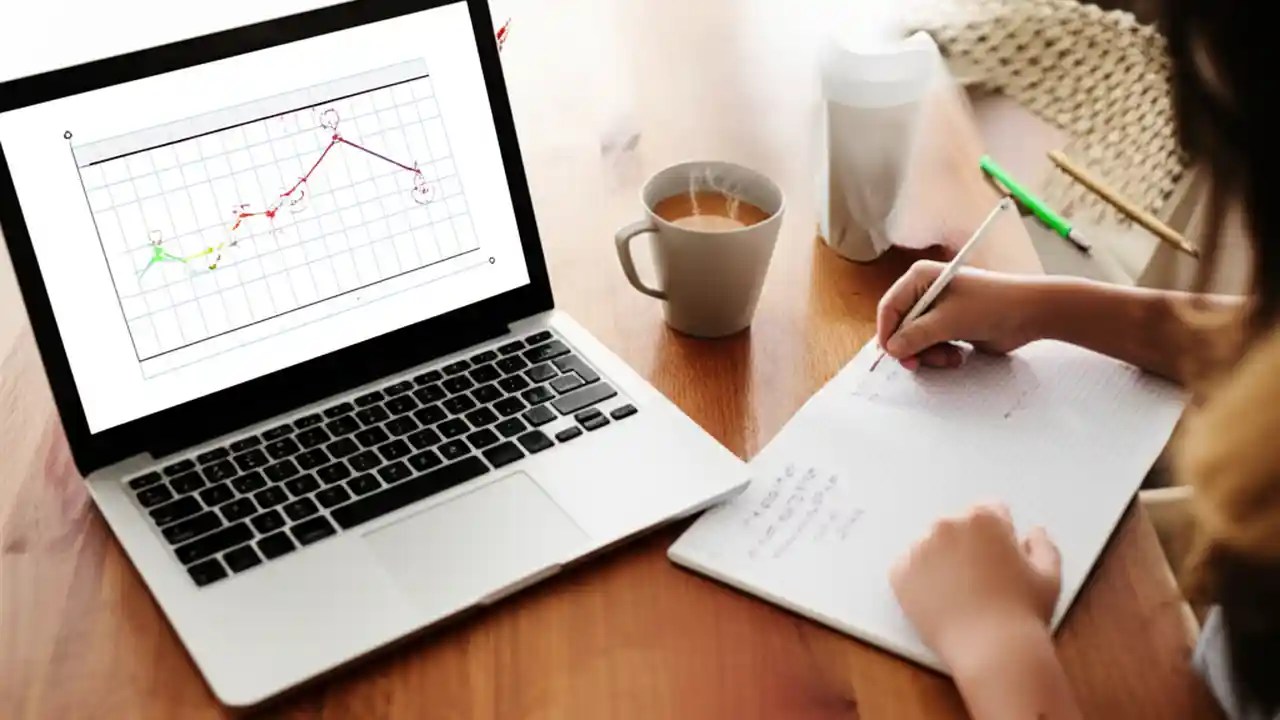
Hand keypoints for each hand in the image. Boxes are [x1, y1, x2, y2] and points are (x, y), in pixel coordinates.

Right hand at [876, 261, 1045, 369]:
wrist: (1030, 314)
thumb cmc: (990, 307)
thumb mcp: (948, 321)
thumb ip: (916, 335)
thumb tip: (891, 349)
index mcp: (920, 278)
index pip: (890, 307)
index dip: (888, 333)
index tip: (895, 355)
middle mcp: (925, 292)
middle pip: (900, 327)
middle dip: (911, 347)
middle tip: (919, 363)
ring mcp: (938, 310)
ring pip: (915, 340)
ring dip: (929, 354)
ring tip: (950, 357)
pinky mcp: (950, 326)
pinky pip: (931, 346)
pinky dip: (941, 355)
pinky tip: (958, 356)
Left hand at [890, 503, 1061, 670]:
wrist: (992, 651)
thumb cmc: (1023, 614)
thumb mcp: (1049, 577)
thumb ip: (1043, 547)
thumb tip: (1034, 533)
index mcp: (983, 518)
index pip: (988, 512)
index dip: (999, 536)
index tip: (999, 558)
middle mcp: (947, 525)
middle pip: (956, 527)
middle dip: (967, 546)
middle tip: (979, 580)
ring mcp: (919, 548)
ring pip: (930, 547)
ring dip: (941, 561)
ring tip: (959, 593)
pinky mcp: (899, 573)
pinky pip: (908, 569)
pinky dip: (919, 581)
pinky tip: (939, 600)